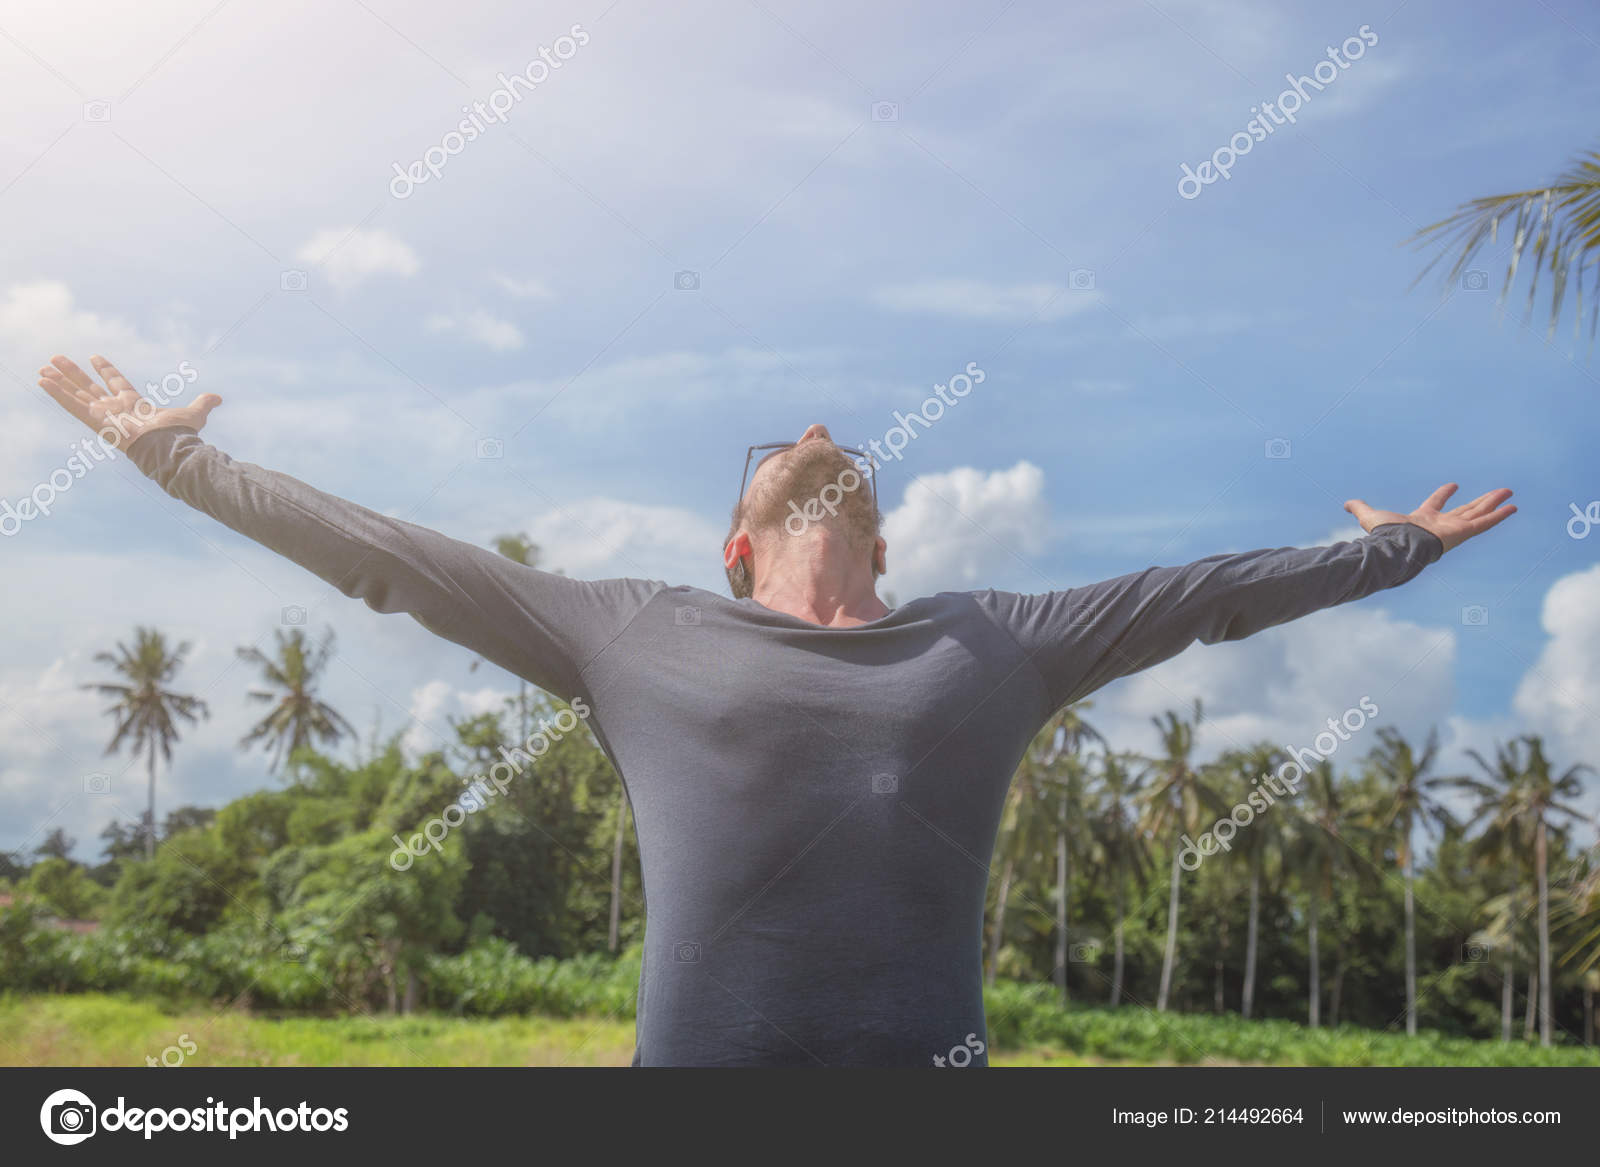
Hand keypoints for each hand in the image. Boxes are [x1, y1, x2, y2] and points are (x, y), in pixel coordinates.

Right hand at [36, 354, 220, 449]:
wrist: (169, 448)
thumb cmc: (180, 435)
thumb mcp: (194, 415)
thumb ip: (203, 404)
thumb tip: (218, 398)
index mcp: (134, 406)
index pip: (116, 383)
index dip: (106, 370)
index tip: (94, 357)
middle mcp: (115, 410)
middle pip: (89, 387)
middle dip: (73, 374)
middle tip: (56, 359)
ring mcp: (103, 415)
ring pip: (76, 394)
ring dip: (59, 381)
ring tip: (42, 368)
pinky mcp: (95, 421)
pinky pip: (72, 406)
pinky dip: (57, 394)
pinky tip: (43, 382)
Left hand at [1345, 483, 1514, 552]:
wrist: (1395, 547)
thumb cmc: (1384, 534)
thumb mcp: (1369, 516)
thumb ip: (1359, 508)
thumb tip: (1346, 503)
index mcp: (1423, 519)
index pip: (1436, 504)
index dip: (1443, 494)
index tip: (1453, 485)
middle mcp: (1441, 524)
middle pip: (1465, 509)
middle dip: (1480, 501)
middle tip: (1496, 491)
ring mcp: (1454, 528)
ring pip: (1479, 513)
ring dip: (1494, 503)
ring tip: (1510, 493)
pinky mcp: (1463, 532)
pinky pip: (1485, 523)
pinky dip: (1499, 515)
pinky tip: (1512, 507)